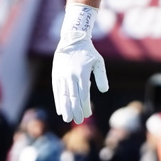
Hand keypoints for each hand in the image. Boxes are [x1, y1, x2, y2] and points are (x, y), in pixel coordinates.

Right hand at [52, 2, 107, 123]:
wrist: (72, 39)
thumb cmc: (88, 52)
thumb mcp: (98, 62)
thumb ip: (102, 77)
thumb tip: (104, 90)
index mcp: (82, 73)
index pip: (83, 94)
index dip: (85, 106)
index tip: (87, 114)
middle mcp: (70, 76)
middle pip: (73, 97)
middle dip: (75, 110)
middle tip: (78, 121)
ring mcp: (62, 76)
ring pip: (63, 95)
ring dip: (66, 108)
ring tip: (68, 119)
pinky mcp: (56, 75)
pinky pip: (57, 90)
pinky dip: (58, 101)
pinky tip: (60, 109)